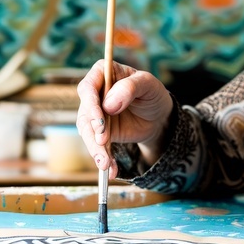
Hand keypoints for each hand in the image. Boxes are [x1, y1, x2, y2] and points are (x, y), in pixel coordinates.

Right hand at [76, 59, 172, 178]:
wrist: (158, 117)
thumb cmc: (152, 93)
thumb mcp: (148, 85)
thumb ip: (130, 88)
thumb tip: (109, 104)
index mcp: (103, 73)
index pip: (88, 87)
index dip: (91, 104)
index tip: (100, 122)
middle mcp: (94, 93)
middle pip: (85, 112)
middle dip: (92, 130)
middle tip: (103, 143)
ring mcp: (95, 114)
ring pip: (87, 132)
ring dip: (95, 149)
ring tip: (106, 164)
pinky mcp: (98, 132)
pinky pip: (96, 145)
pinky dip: (102, 158)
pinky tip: (111, 169)